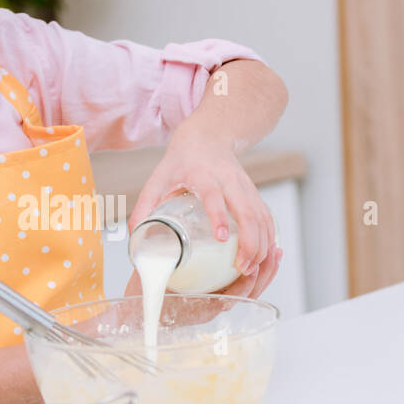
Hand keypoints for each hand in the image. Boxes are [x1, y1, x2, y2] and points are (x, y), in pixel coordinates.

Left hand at [128, 126, 280, 299]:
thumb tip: (134, 235)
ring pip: (261, 216)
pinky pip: (267, 217)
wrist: (207, 136)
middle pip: (247, 211)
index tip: (221, 238)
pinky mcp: (254, 192)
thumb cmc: (181, 160)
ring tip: (251, 268)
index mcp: (204, 176)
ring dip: (261, 244)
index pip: (214, 197)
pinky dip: (269, 237)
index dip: (219, 217)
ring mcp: (245, 186)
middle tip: (242, 267)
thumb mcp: (158, 178)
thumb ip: (145, 205)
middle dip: (249, 241)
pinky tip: (264, 255)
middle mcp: (229, 180)